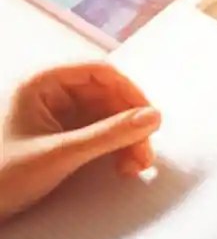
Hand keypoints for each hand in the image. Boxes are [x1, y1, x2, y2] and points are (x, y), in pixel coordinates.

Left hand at [0, 61, 161, 223]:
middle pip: (107, 97)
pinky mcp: (57, 138)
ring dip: (125, 140)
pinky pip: (96, 134)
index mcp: (41, 84)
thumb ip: (109, 135)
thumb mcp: (60, 154)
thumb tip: (152, 118)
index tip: (149, 118)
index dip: (130, 93)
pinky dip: (113, 149)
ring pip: (106, 117)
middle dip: (130, 125)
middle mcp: (49, 95)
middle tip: (144, 153)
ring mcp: (53, 117)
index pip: (100, 72)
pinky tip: (120, 166)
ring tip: (134, 166)